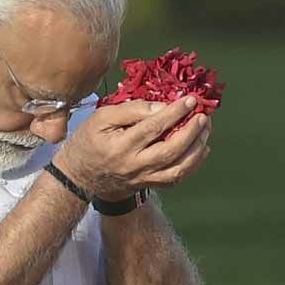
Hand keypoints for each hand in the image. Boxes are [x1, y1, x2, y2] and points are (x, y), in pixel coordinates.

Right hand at [55, 97, 211, 200]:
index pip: (153, 127)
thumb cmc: (89, 141)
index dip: (174, 112)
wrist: (80, 176)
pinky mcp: (149, 185)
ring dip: (197, 149)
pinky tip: (200, 148)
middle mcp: (134, 165)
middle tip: (202, 115)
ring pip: (178, 169)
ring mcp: (143, 178)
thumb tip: (160, 106)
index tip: (190, 99)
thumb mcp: (101, 117)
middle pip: (170, 151)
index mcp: (120, 146)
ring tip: (205, 129)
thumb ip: (130, 109)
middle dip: (191, 131)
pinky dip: (193, 164)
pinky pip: (176, 179)